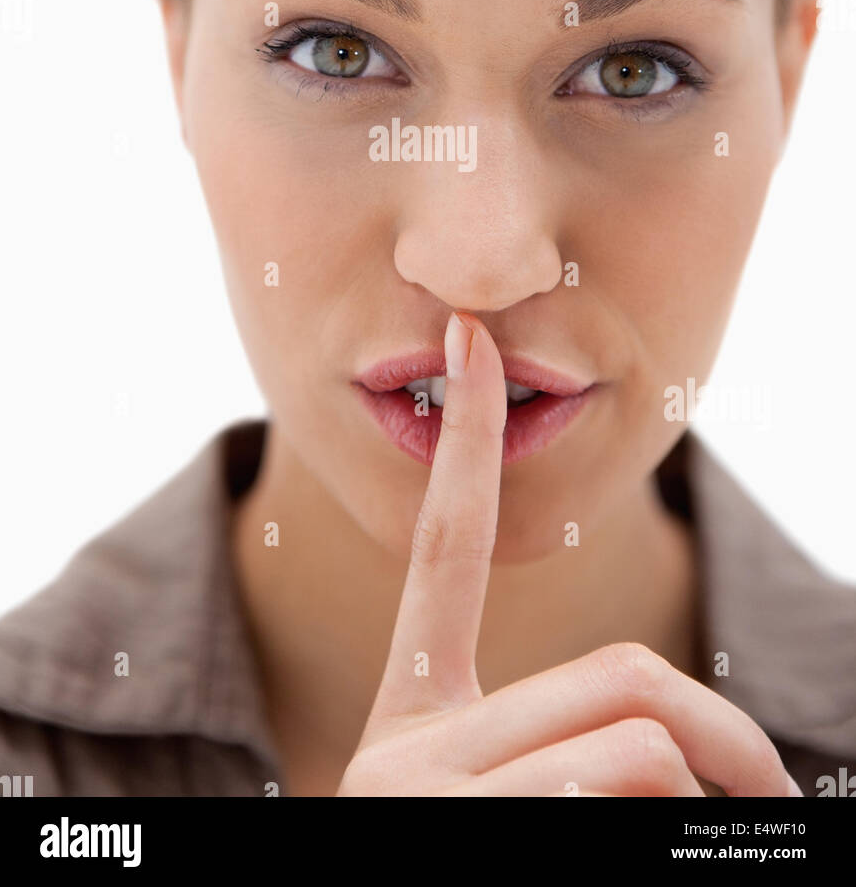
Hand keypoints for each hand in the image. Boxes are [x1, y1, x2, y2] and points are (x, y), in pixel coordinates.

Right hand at [337, 311, 800, 796]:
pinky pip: (628, 784)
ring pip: (640, 743)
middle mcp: (404, 746)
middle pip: (616, 672)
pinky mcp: (454, 834)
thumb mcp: (509, 812)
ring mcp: (422, 795)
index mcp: (417, 715)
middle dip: (718, 731)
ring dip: (703, 799)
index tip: (470, 338)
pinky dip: (677, 832)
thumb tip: (674, 749)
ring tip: (681, 860)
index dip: (469, 441)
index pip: (446, 548)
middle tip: (770, 787)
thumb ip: (568, 743)